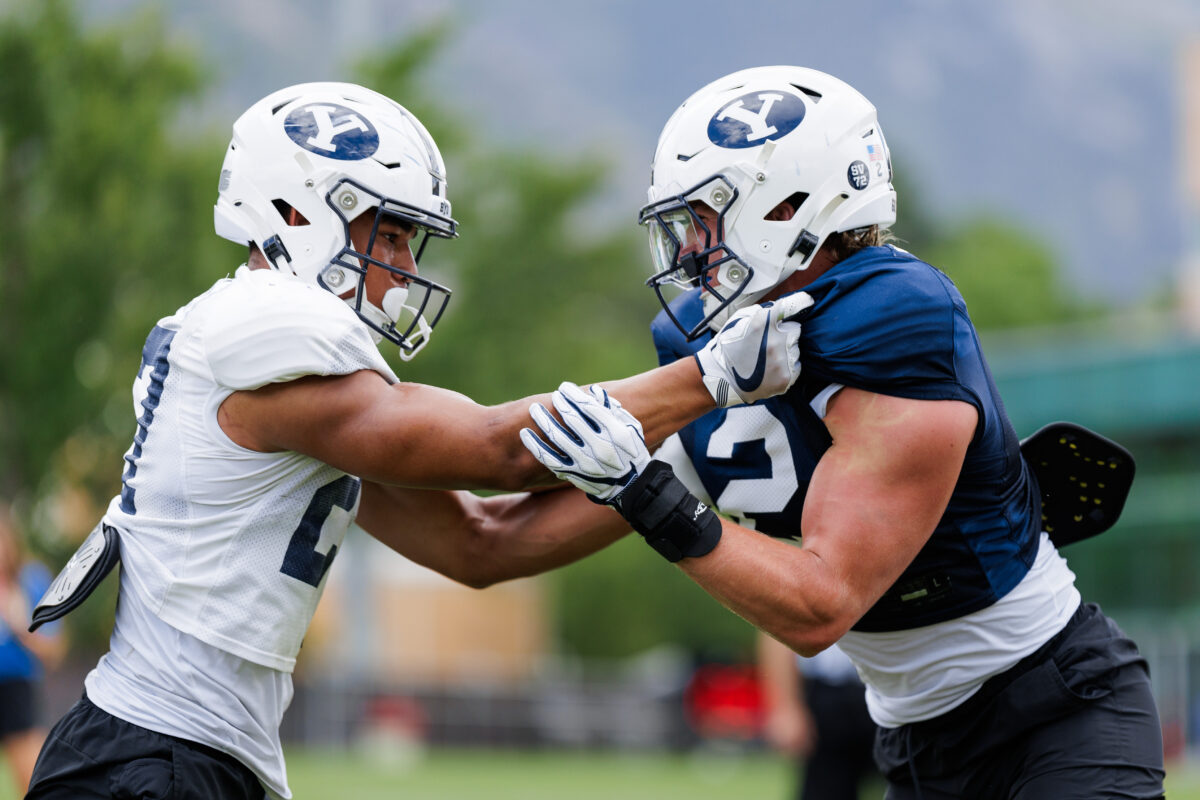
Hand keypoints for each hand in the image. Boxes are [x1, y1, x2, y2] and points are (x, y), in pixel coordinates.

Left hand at [520, 382, 650, 504]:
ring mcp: (585, 462)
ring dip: (543, 420)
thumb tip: (594, 391)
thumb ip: (614, 409)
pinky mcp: (574, 474)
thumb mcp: (631, 428)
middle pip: (572, 419)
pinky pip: (549, 459)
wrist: (631, 487)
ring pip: (557, 437)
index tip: (564, 388)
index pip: (589, 407)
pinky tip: (526, 434)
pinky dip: (535, 446)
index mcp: (616, 433)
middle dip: (559, 404)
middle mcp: (600, 447)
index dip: (573, 395)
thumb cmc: (631, 451)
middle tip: (552, 396)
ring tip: (534, 409)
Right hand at [695, 291, 813, 406]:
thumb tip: (780, 308)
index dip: (801, 302)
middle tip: (768, 341)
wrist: (720, 378)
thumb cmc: (728, 348)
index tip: (806, 301)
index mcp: (763, 322)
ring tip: (766, 357)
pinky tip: (770, 368)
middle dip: (785, 332)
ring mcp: (782, 361)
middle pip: (795, 329)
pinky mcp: (786, 377)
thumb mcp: (739, 320)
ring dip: (785, 350)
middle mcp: (775, 341)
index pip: (794, 305)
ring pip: (796, 349)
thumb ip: (762, 311)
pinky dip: (786, 366)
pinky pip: (796, 365)